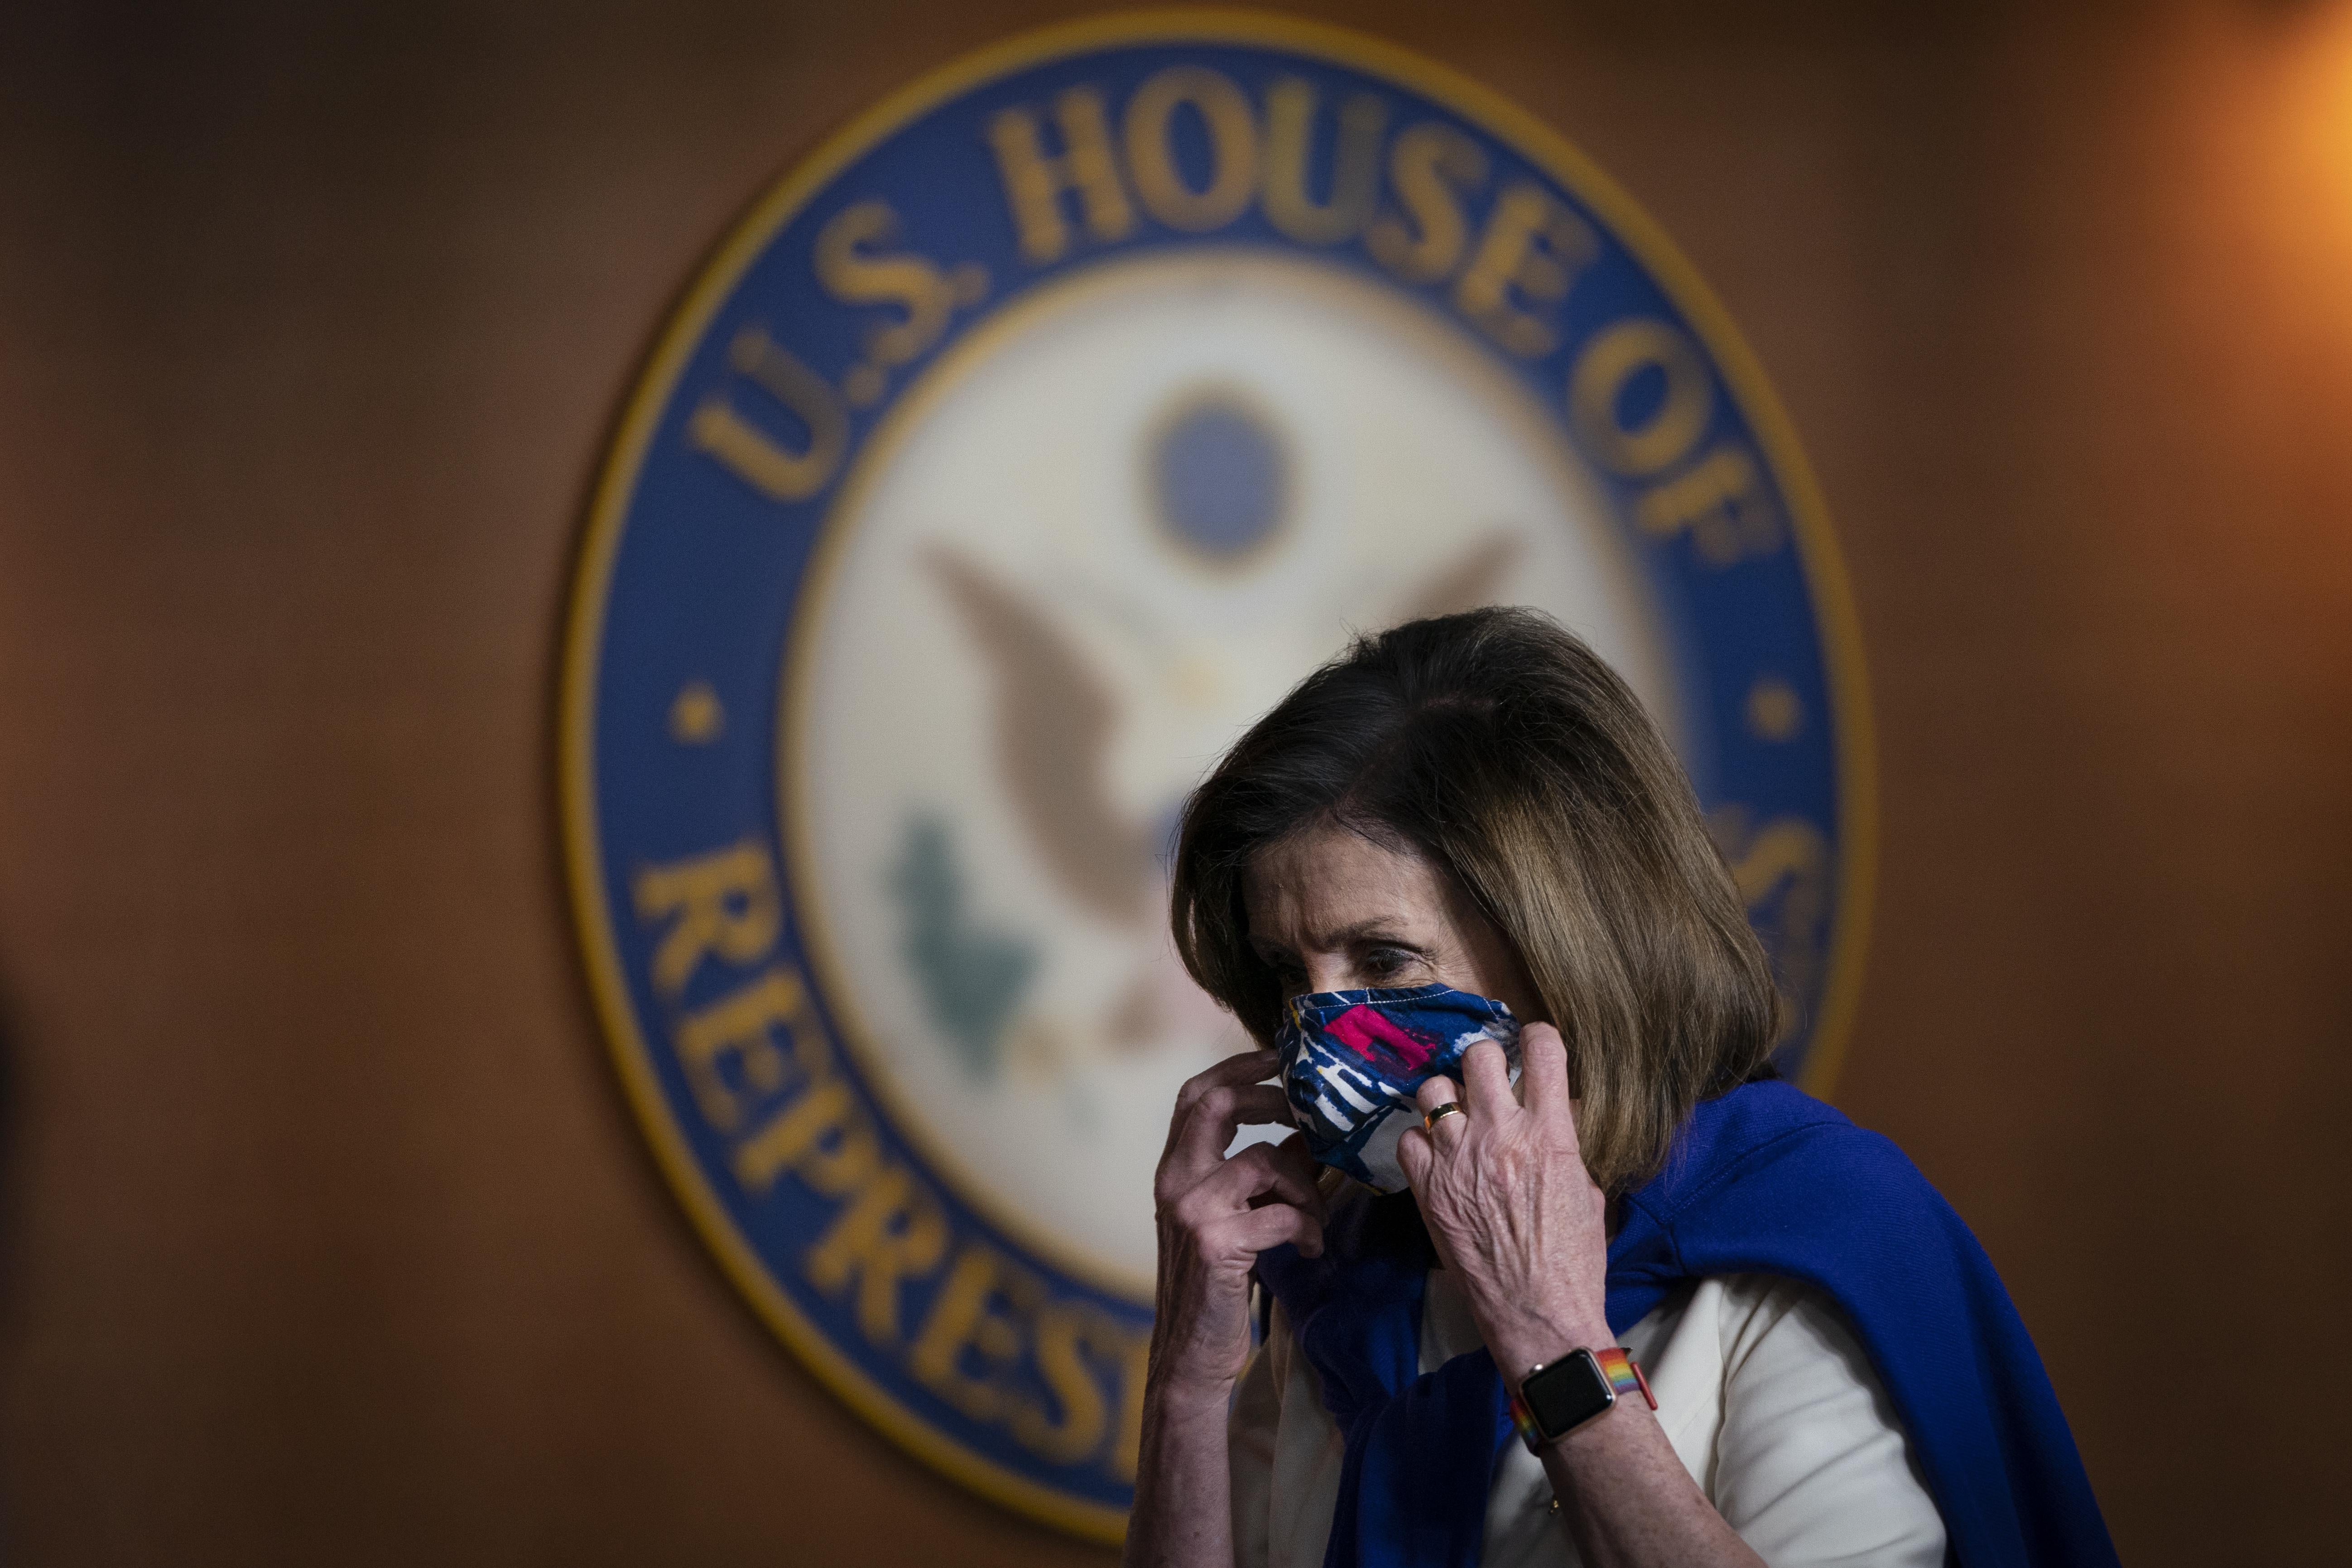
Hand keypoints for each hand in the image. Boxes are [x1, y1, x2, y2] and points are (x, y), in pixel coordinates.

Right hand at [1146, 1049, 1325, 1409]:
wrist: (1189, 1356)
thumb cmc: (1217, 1285)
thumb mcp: (1231, 1218)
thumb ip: (1257, 1176)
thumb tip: (1307, 1135)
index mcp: (1173, 1171)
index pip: (1193, 1095)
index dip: (1236, 1068)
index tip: (1277, 1057)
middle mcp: (1172, 1182)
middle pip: (1217, 1104)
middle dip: (1271, 1099)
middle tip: (1308, 1117)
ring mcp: (1190, 1210)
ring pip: (1264, 1160)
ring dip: (1305, 1185)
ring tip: (1314, 1219)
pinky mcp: (1216, 1243)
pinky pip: (1280, 1213)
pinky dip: (1306, 1227)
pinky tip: (1308, 1249)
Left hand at [1397, 1023, 1612, 1387]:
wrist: (1538, 1315)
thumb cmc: (1573, 1261)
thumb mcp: (1585, 1192)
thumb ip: (1563, 1145)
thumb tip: (1551, 1118)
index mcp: (1549, 1134)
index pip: (1543, 1050)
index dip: (1538, 1038)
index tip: (1534, 1043)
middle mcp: (1499, 1136)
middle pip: (1479, 1056)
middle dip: (1487, 1060)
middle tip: (1490, 1078)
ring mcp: (1457, 1160)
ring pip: (1434, 1090)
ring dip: (1448, 1097)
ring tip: (1457, 1116)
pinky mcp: (1428, 1189)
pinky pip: (1408, 1139)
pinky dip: (1421, 1142)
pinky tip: (1436, 1156)